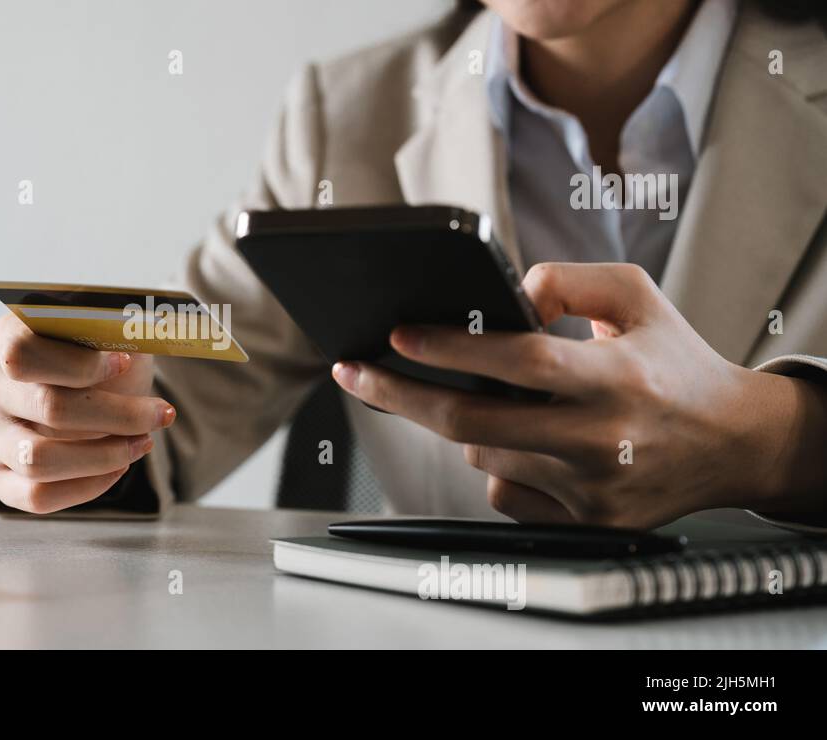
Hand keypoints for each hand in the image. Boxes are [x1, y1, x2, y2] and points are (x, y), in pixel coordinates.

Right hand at [0, 314, 175, 513]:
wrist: (95, 386)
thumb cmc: (103, 353)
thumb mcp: (112, 328)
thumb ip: (116, 326)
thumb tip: (136, 337)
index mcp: (7, 336)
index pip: (23, 353)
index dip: (78, 363)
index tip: (126, 364)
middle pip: (48, 407)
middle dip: (116, 414)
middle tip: (160, 413)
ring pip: (37, 460)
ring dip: (104, 456)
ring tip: (142, 442)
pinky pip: (35, 496)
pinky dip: (86, 486)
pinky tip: (118, 467)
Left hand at [332, 262, 826, 528]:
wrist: (733, 443)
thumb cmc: (675, 363)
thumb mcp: (638, 297)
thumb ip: (570, 280)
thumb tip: (508, 294)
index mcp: (618, 377)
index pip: (519, 363)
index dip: (452, 349)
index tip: (398, 336)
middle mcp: (601, 439)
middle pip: (474, 424)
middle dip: (400, 395)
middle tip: (355, 371)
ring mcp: (590, 489)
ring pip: (483, 455)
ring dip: (466, 424)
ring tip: (493, 399)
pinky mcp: (584, 523)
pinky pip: (504, 494)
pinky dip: (499, 465)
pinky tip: (525, 443)